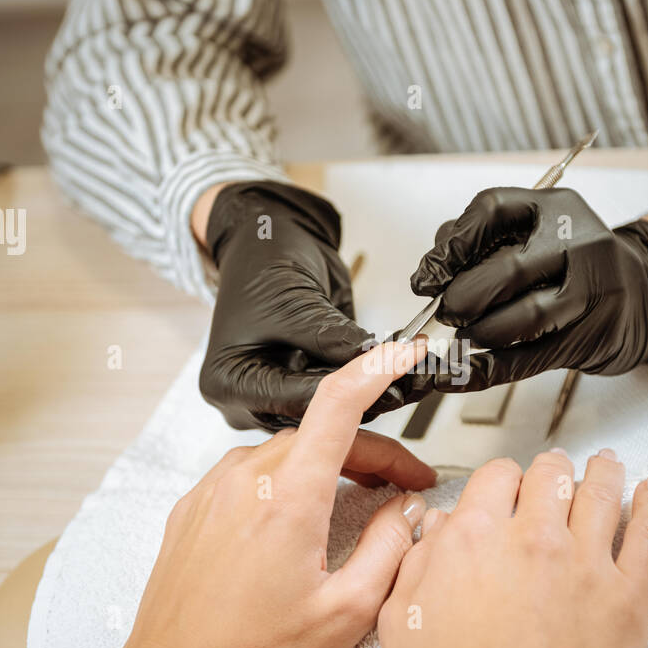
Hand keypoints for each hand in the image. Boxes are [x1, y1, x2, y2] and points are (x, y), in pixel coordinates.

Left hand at [68, 339, 432, 647]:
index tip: (405, 354)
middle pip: (321, 436)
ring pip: (285, 455)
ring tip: (358, 507)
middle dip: (372, 453)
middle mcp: (245, 482)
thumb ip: (389, 548)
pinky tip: (301, 525)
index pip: (338, 404)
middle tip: (406, 489)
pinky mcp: (193, 512)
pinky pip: (250, 478)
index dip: (377, 369)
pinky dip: (286, 485)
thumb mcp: (347, 613)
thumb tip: (407, 509)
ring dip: (328, 469)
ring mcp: (212, 494)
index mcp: (288, 498)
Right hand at [199, 181, 431, 427]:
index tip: (389, 375)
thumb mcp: (294, 303)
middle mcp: (251, 397)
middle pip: (315, 411)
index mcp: (231, 383)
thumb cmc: (261, 261)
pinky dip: (371, 377)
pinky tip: (403, 364)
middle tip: (412, 375)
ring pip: (334, 406)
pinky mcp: (307, 379)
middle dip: (367, 394)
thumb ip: (332, 339)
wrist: (270, 236)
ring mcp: (281, 390)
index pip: (296, 400)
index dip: (348, 390)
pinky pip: (343, 389)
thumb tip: (376, 362)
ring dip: (377, 388)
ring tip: (416, 369)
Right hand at [378, 447, 647, 647]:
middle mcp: (532, 537)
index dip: (503, 481)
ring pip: (602, 489)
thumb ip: (419, 561)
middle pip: (551, 474)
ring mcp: (586, 562)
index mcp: (473, 537)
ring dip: (604, 471)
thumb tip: (437, 527)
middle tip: (556, 479)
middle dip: (551, 473)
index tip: (509, 492)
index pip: (497, 475)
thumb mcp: (400, 620)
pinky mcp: (628, 595)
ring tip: (608, 465)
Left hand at [410, 187, 647, 389]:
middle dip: (463, 297)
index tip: (427, 274)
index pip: (491, 210)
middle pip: (506, 269)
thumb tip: (431, 274)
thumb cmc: (576, 265)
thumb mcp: (539, 234)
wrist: (645, 294)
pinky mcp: (591, 337)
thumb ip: (486, 244)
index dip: (451, 243)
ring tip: (465, 336)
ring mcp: (590, 292)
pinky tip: (459, 373)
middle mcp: (578, 244)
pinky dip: (486, 369)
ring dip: (479, 333)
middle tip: (447, 311)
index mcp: (555, 208)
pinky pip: (529, 359)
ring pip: (522, 318)